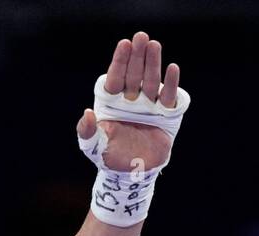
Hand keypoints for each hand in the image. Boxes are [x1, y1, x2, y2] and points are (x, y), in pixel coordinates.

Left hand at [76, 32, 180, 171]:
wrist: (131, 175)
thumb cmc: (108, 158)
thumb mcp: (93, 146)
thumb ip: (86, 131)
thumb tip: (86, 114)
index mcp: (112, 103)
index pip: (115, 78)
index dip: (120, 62)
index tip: (124, 44)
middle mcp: (131, 100)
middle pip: (134, 74)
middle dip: (137, 56)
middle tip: (141, 37)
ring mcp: (149, 106)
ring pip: (151, 80)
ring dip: (153, 63)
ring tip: (154, 45)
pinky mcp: (166, 115)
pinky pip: (169, 97)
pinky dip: (171, 84)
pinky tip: (172, 68)